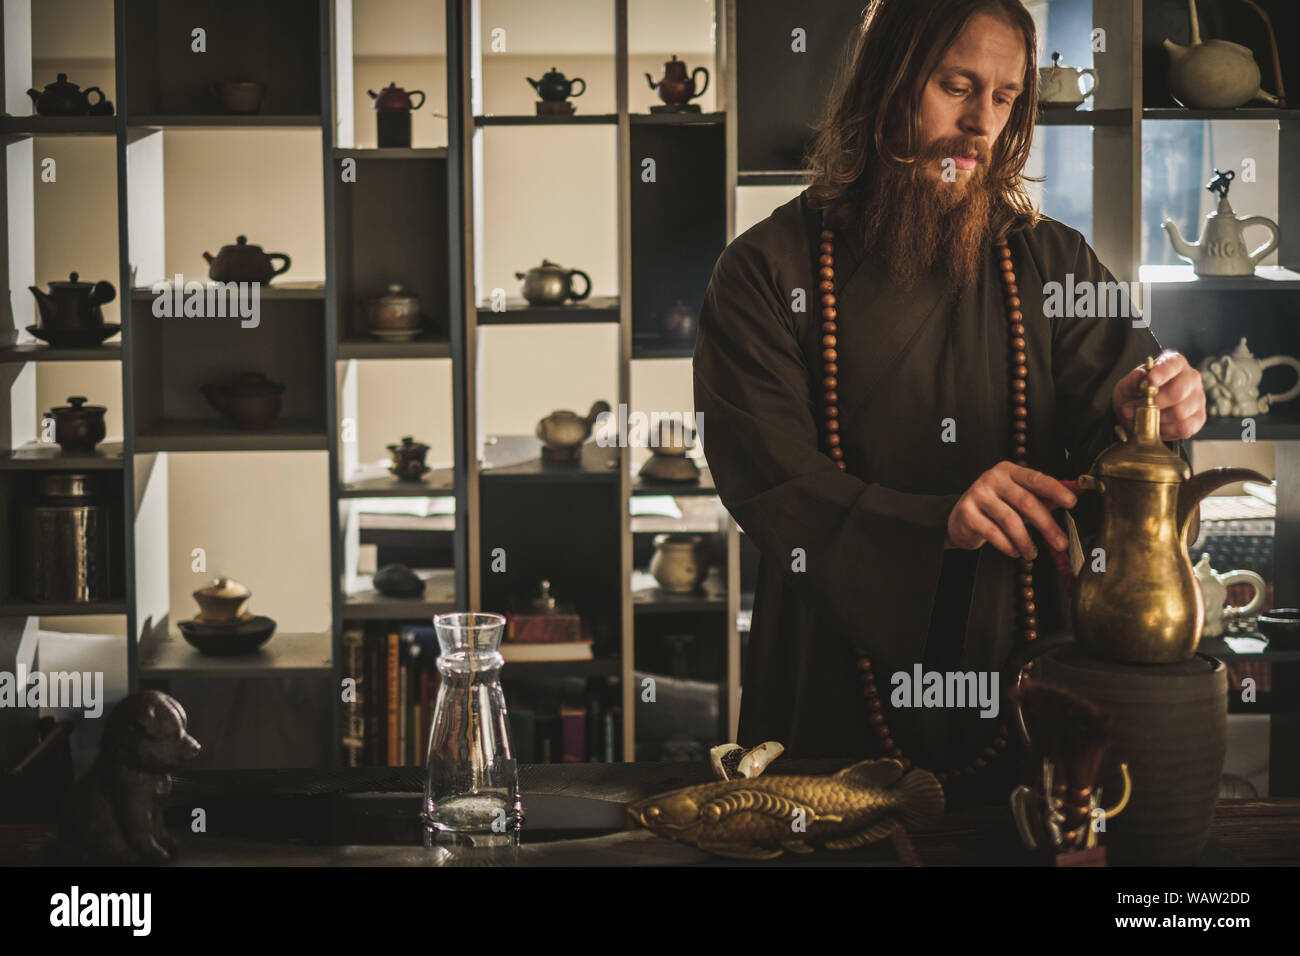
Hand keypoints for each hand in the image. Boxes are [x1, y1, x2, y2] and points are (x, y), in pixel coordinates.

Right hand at [945, 462, 1076, 559]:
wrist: (960, 519)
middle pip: (1026, 502)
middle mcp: (992, 478)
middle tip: (1060, 543)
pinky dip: (1008, 546)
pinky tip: (1015, 552)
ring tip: (1032, 553)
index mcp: (1009, 471)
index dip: (1055, 490)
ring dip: (1026, 541)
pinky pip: (993, 533)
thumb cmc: (996, 508)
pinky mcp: (966, 513)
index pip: (1036, 478)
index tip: (1072, 503)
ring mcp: (977, 494)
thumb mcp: (1016, 498)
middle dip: (1047, 525)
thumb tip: (1069, 502)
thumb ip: (1039, 498)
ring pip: (1010, 520)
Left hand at [1112, 349, 1206, 440]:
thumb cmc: (1136, 395)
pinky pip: (1184, 428)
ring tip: (1141, 419)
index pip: (1173, 364)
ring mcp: (1198, 398)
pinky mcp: (1199, 418)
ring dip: (1156, 419)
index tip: (1150, 381)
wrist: (1139, 413)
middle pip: (1178, 392)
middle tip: (1134, 409)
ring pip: (1180, 413)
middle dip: (1154, 403)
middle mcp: (1191, 378)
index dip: (1162, 373)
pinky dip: (1166, 431)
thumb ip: (1131, 381)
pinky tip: (1156, 427)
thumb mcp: (1127, 387)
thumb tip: (1139, 375)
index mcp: (1174, 363)